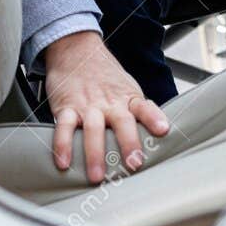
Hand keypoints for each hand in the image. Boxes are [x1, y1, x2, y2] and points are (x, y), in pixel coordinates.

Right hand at [42, 30, 168, 182]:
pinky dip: (62, 145)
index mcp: (127, 98)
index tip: (163, 130)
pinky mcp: (66, 107)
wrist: (75, 49)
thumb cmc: (104, 75)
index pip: (144, 107)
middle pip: (122, 122)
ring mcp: (87, 105)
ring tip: (97, 176)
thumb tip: (156, 136)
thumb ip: (136, 110)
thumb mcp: (126, 88)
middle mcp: (109, 102)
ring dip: (94, 153)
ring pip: (92, 129)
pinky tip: (64, 162)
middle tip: (133, 164)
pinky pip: (63, 128)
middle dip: (128, 143)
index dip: (154, 118)